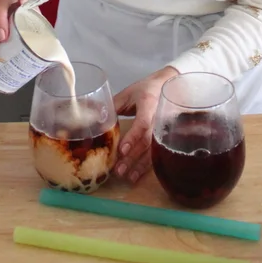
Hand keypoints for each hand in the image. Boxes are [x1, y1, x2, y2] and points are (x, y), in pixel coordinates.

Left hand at [113, 66, 177, 183]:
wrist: (167, 86)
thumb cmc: (145, 89)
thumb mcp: (128, 93)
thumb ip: (113, 106)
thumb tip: (94, 120)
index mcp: (149, 103)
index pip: (142, 123)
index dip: (133, 137)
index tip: (122, 150)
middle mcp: (158, 118)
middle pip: (147, 141)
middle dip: (133, 157)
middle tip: (119, 170)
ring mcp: (163, 129)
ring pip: (152, 150)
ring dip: (139, 165)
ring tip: (127, 177)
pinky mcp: (163, 137)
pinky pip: (155, 154)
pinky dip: (145, 166)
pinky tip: (136, 176)